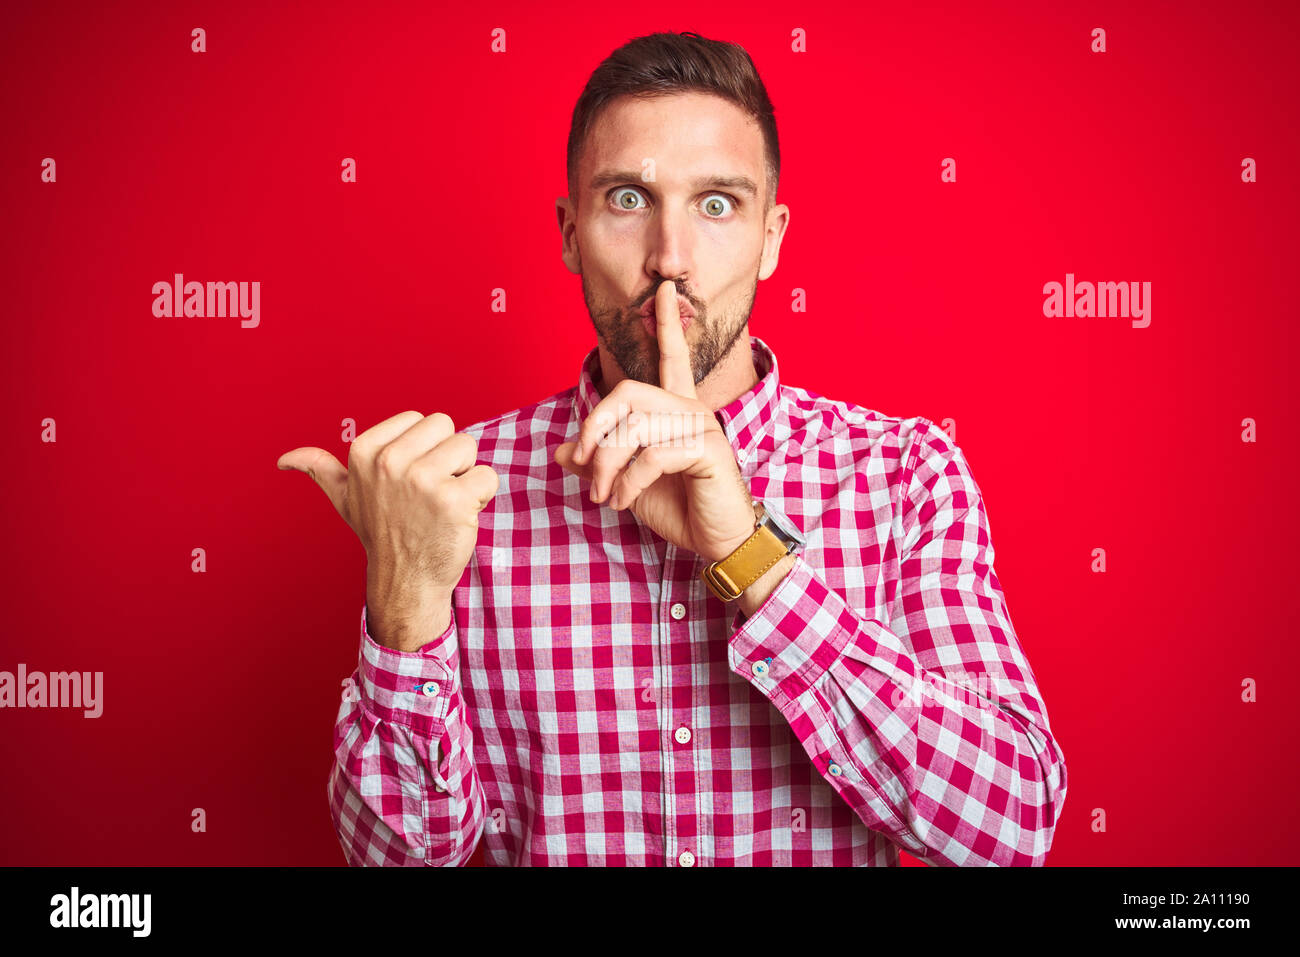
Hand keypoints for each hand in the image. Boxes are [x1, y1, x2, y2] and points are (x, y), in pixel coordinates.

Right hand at [277, 412, 498, 650]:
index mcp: (363, 452)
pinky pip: (487, 476)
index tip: (409, 481)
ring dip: (466, 477)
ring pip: (470, 448)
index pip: (421, 419)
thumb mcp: (345, 499)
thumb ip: (320, 470)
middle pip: (448, 428)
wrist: (405, 581)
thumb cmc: (381, 533)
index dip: (424, 449)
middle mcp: (389, 462)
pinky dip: (482, 497)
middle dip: (447, 457)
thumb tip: (285, 459)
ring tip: (443, 504)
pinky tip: (459, 517)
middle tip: (429, 493)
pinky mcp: (453, 499)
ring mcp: (421, 481)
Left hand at [554, 280, 756, 563]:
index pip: (672, 357)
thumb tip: (560, 450)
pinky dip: (628, 482)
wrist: (720, 542)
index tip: (664, 288)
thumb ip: (599, 464)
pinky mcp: (706, 450)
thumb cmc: (682, 510)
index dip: (667, 324)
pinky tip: (625, 501)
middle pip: (628, 392)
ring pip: (633, 427)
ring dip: (607, 466)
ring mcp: (701, 427)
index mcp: (676, 411)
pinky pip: (651, 455)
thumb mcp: (628, 486)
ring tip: (604, 496)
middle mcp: (690, 410)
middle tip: (584, 464)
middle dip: (596, 426)